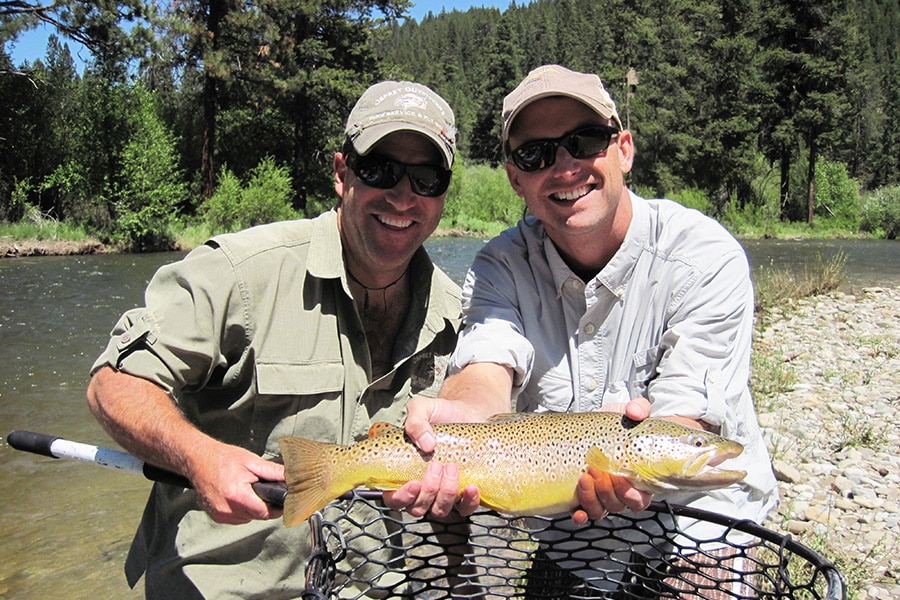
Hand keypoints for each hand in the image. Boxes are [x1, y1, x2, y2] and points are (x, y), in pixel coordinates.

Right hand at [187, 441, 284, 524]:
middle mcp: (227, 510)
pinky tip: (240, 496)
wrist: (198, 459)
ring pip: (248, 518)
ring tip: (249, 491)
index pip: (265, 513)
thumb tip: (291, 477)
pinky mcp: (216, 517)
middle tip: (264, 491)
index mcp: (237, 496)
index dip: (277, 508)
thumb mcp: (251, 461)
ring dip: (253, 508)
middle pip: (257, 516)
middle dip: (265, 506)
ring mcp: (220, 515)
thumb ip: (272, 472)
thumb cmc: (223, 458)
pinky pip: (237, 518)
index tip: (283, 502)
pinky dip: (242, 510)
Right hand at [385, 395, 482, 517]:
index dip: (400, 498)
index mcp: (404, 472)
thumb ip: (415, 421)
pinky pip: (465, 508)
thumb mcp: (423, 409)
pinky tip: (471, 486)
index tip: (413, 483)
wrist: (469, 412)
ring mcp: (443, 493)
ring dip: (445, 493)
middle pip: (417, 507)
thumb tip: (426, 444)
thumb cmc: (442, 414)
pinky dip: (468, 501)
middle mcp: (422, 488)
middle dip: (427, 490)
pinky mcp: (464, 494)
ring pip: (439, 510)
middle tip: (436, 465)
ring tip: (452, 468)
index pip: (394, 498)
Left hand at [572, 397, 653, 524]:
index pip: (640, 499)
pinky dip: (580, 515)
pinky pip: (584, 512)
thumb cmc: (624, 424)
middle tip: (595, 469)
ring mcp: (603, 495)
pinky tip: (575, 511)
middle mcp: (622, 492)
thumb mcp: (634, 412)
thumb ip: (639, 408)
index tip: (618, 475)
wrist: (604, 425)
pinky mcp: (586, 494)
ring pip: (600, 510)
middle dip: (606, 491)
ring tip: (583, 478)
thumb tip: (635, 411)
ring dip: (591, 499)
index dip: (630, 493)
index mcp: (640, 480)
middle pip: (617, 505)